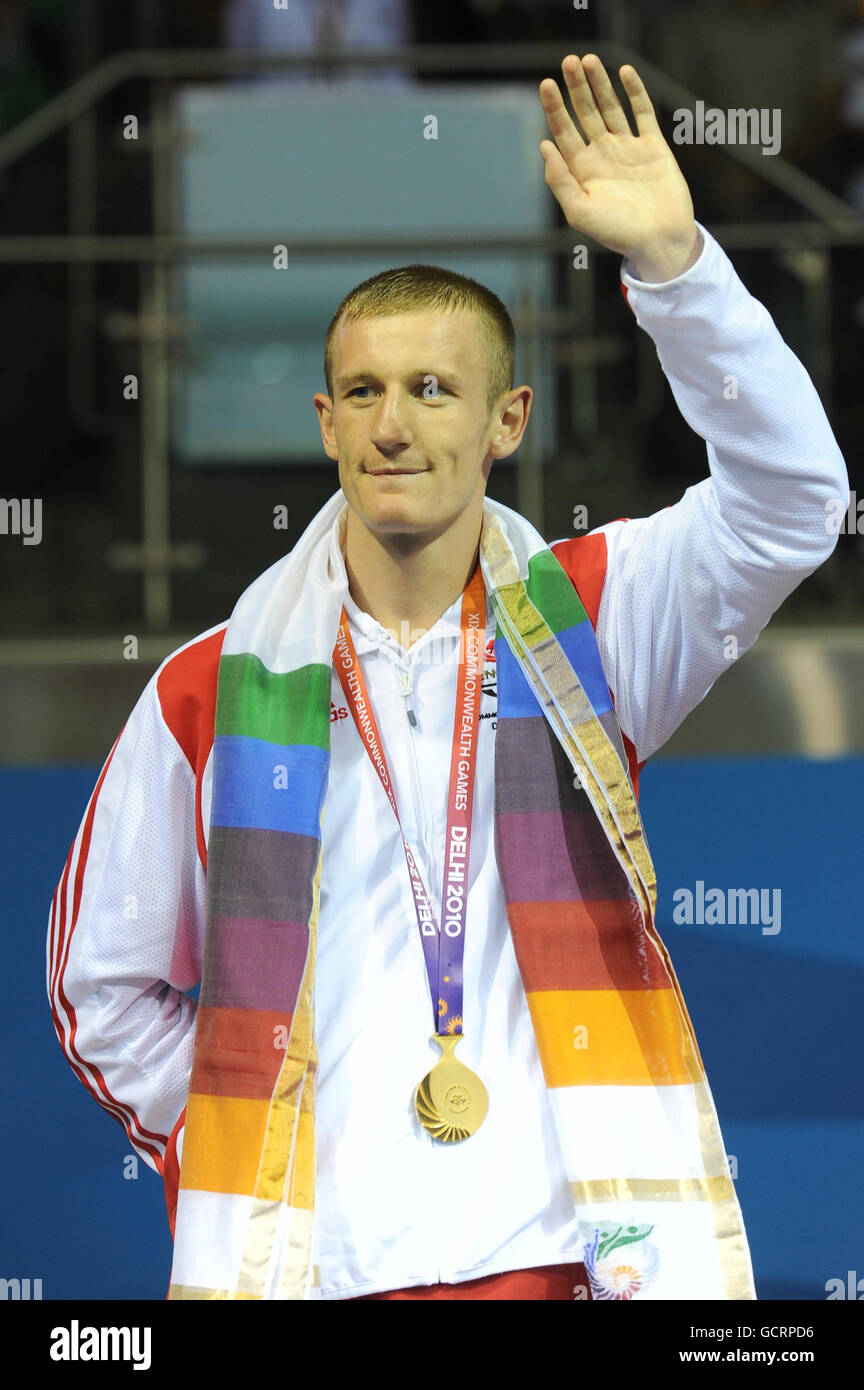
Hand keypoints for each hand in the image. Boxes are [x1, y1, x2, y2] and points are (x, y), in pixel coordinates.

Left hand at [539, 54, 700, 282]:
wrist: (659, 240)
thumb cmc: (617, 233)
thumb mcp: (580, 211)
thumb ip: (560, 181)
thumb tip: (544, 145)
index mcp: (582, 170)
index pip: (564, 132)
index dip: (554, 108)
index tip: (546, 85)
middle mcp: (603, 155)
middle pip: (585, 113)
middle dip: (576, 88)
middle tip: (568, 61)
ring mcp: (628, 148)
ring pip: (611, 107)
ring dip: (599, 84)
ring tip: (588, 59)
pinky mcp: (653, 146)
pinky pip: (642, 113)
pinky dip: (634, 92)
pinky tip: (624, 72)